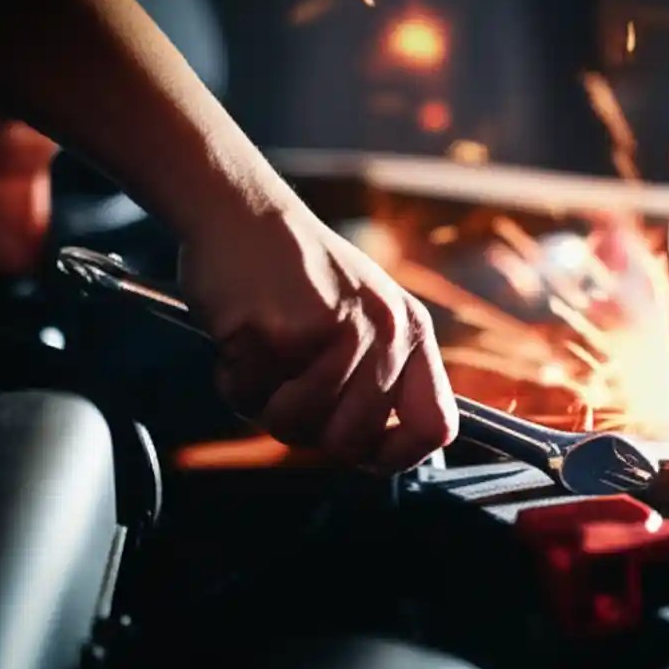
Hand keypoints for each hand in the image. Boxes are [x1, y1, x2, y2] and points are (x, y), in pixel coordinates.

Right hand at [179, 205, 458, 471]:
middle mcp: (382, 334)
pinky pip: (249, 398)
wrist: (242, 210)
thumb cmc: (296, 267)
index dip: (399, 456)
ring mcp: (333, 335)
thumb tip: (380, 450)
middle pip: (351, 442)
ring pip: (295, 427)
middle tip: (286, 390)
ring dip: (264, 403)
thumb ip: (382, 376)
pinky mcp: (278, 334)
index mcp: (411, 331)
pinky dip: (233, 379)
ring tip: (263, 355)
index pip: (435, 425)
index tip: (368, 457)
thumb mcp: (367, 312)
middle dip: (310, 431)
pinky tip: (240, 336)